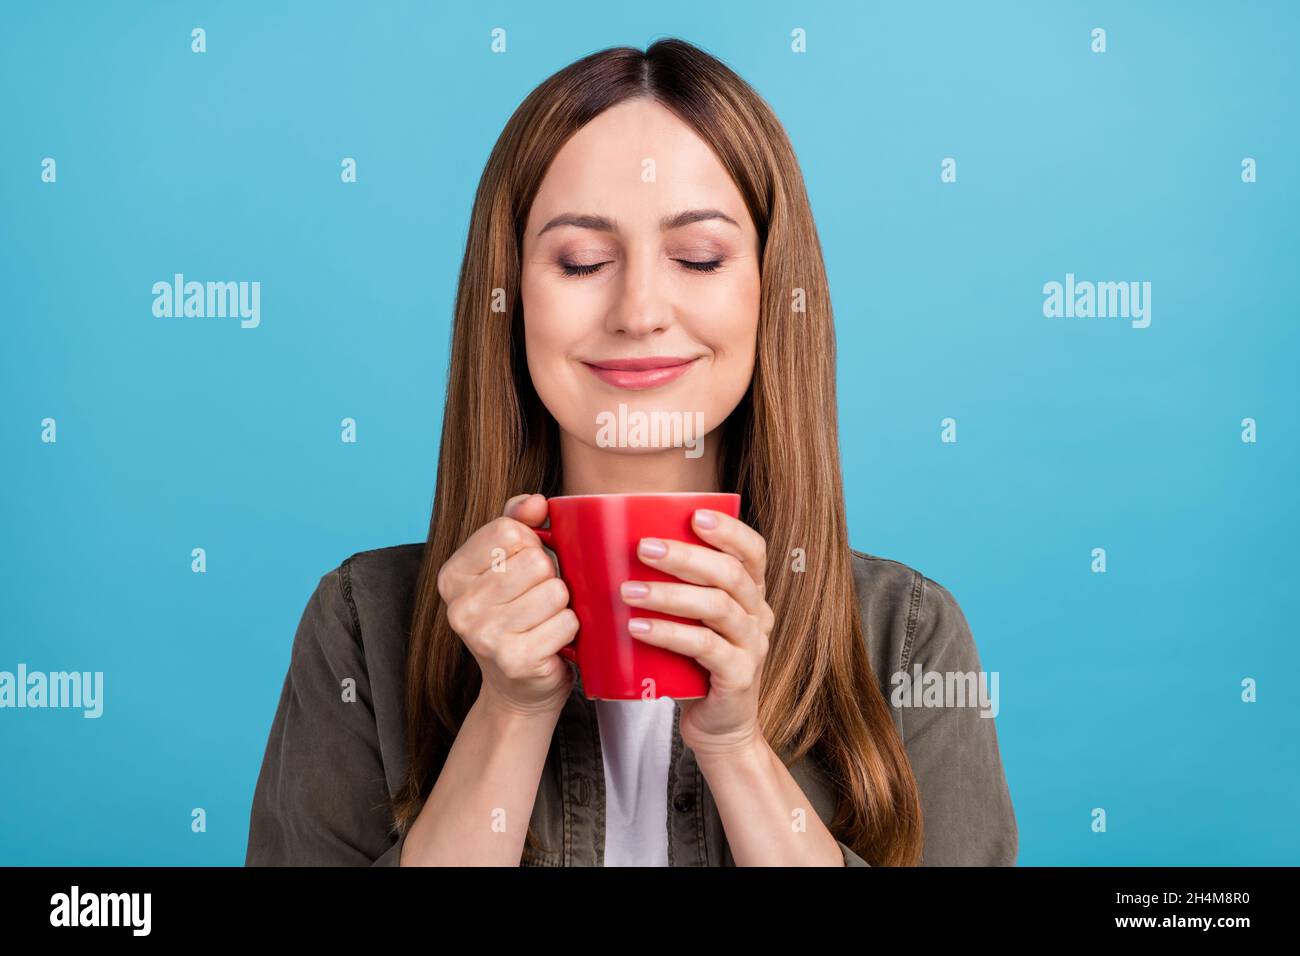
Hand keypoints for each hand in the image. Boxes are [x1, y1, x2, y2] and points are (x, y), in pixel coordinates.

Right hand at [437, 494, 576, 718]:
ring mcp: (485, 637)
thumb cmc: (518, 616)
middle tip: (538, 601)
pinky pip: (567, 621)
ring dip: (562, 605)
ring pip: (555, 591)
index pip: (508, 530)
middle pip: (536, 560)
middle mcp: (461, 607)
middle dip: (549, 577)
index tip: (524, 569)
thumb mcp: (509, 564)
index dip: (530, 544)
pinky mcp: (516, 661)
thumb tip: (537, 501)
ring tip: (545, 620)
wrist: (519, 687)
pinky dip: (570, 629)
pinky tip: (552, 641)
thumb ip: (518, 522)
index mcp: (452, 575)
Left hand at [619, 508, 773, 759]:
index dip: (729, 530)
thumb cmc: (696, 664)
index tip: (695, 514)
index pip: (753, 551)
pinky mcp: (738, 675)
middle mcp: (759, 615)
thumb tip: (620, 547)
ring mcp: (753, 645)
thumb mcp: (694, 620)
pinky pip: (704, 647)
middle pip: (729, 574)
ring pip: (716, 607)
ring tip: (628, 590)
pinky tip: (638, 627)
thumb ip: (678, 588)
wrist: (718, 727)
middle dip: (685, 556)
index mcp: (752, 594)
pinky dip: (669, 633)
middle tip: (643, 548)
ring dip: (669, 594)